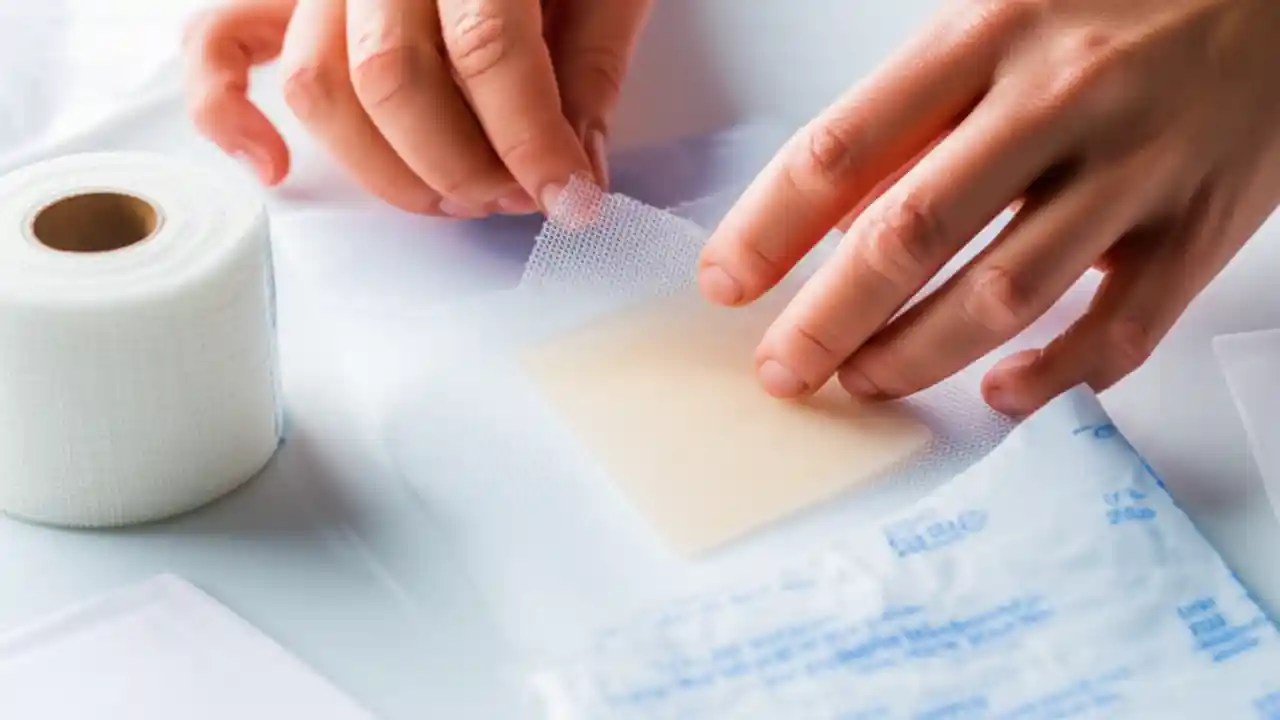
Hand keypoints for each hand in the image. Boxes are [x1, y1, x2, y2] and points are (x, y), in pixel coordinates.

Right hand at [183, 0, 650, 216]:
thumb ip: (591, 66)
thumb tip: (573, 174)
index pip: (486, 46)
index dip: (532, 140)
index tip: (571, 197)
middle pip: (391, 77)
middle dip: (462, 166)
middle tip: (518, 198)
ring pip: (318, 84)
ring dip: (387, 170)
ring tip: (456, 197)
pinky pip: (217, 42)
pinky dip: (226, 115)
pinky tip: (275, 167)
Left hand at [699, 0, 1279, 414]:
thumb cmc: (1118, 8)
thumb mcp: (998, 22)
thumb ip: (914, 114)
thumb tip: (825, 221)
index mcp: (986, 35)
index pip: (844, 146)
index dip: (769, 228)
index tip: (726, 283)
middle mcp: (1056, 101)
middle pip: (911, 232)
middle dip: (828, 317)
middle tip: (781, 369)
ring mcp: (1133, 167)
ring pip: (1005, 290)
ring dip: (917, 354)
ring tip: (862, 381)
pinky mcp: (1198, 227)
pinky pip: (1120, 326)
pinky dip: (1053, 375)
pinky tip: (998, 393)